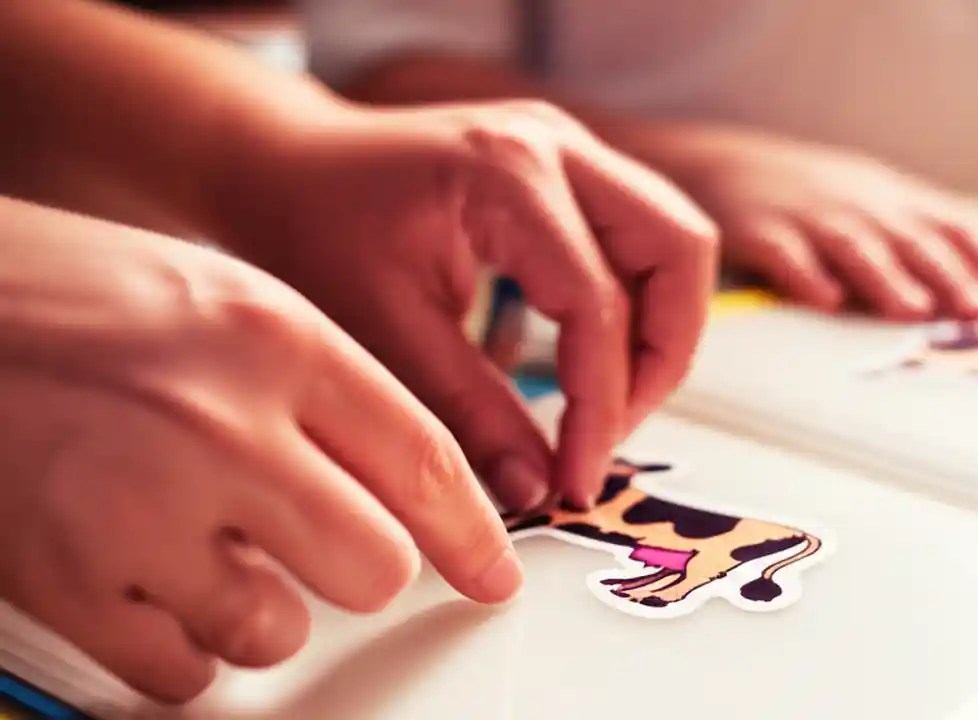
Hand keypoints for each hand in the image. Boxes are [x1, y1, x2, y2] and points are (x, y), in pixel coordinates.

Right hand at [0, 199, 518, 702]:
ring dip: (257, 608)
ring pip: (278, 630)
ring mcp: (140, 506)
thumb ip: (316, 389)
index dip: (473, 533)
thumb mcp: (220, 301)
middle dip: (360, 572)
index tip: (492, 573)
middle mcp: (221, 422)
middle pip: (374, 566)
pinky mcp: (67, 579)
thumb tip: (399, 487)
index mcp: (274, 338)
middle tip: (318, 549)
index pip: (423, 459)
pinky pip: (181, 669)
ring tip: (200, 546)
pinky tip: (147, 579)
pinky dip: (178, 642)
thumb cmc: (65, 296)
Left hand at [215, 100, 717, 509]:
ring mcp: (570, 148)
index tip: (577, 477)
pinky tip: (585, 355)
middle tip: (611, 432)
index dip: (601, 406)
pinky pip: (641, 237)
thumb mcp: (383, 330)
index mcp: (509, 175)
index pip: (599, 303)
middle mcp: (557, 145)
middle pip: (679, 251)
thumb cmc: (310, 226)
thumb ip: (468, 412)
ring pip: (674, 241)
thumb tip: (536, 486)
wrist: (280, 163)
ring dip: (660, 330)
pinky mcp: (568, 170)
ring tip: (606, 403)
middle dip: (662, 357)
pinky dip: (635, 303)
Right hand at [617, 125, 977, 318]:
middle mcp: (856, 204)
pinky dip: (808, 276)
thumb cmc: (807, 193)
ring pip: (855, 247)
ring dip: (887, 278)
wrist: (718, 162)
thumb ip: (925, 233)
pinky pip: (786, 255)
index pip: (951, 224)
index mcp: (888, 197)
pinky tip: (826, 300)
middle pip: (910, 239)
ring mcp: (807, 217)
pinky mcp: (760, 233)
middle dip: (948, 274)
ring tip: (914, 310)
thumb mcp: (869, 198)